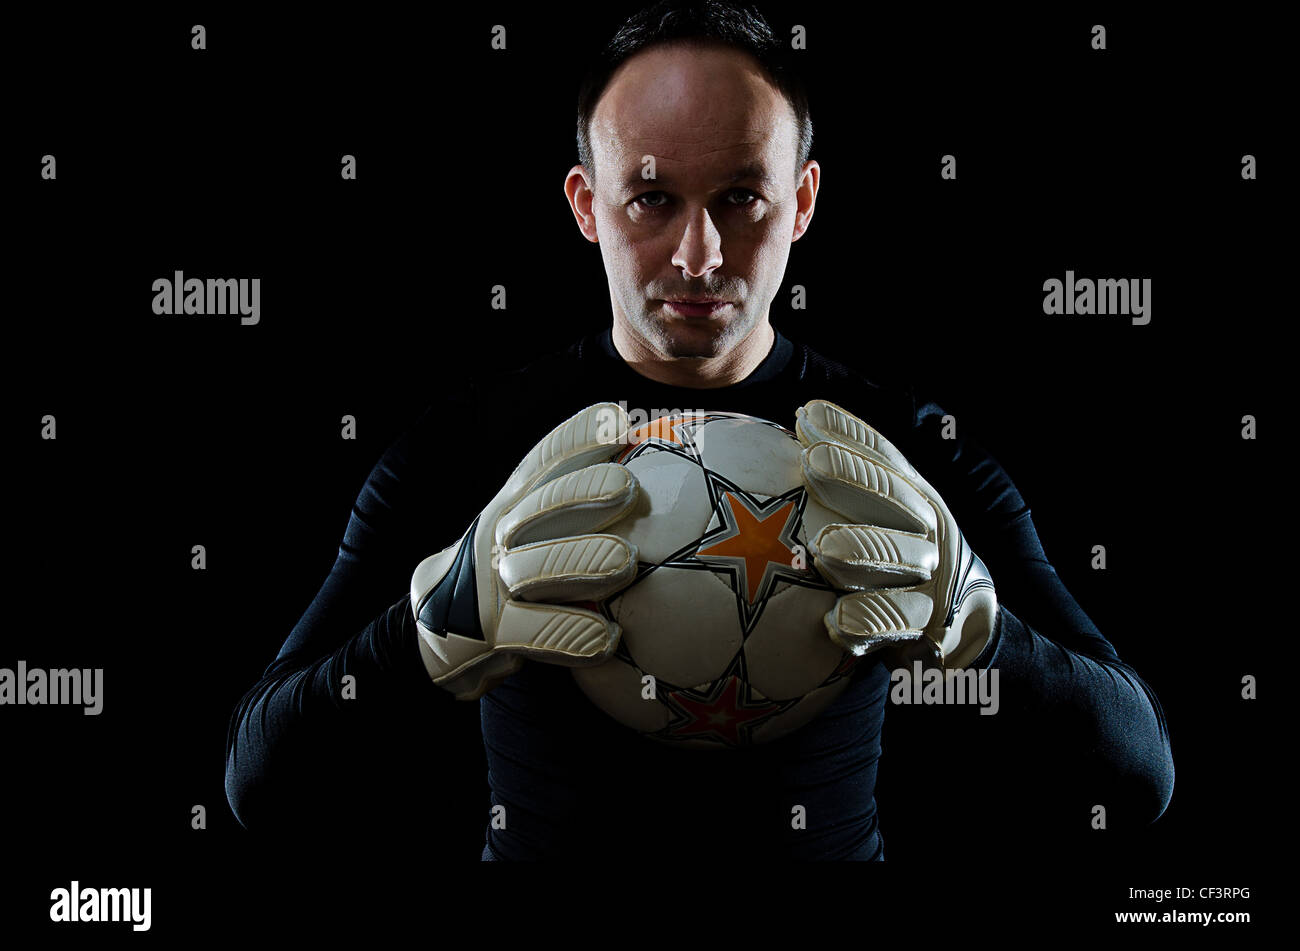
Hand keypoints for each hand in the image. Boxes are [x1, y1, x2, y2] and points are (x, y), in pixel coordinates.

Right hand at [410, 403, 638, 698]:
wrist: (439, 629)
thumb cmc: (512, 571)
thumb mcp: (530, 529)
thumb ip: (575, 505)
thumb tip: (655, 478)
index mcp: (514, 505)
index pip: (544, 462)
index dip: (578, 437)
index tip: (618, 420)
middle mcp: (500, 537)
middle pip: (538, 506)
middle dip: (583, 491)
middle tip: (628, 486)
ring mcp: (492, 584)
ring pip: (534, 568)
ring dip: (581, 562)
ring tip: (625, 562)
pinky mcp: (492, 633)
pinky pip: (533, 634)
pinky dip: (571, 636)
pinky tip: (608, 639)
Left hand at [795, 399, 997, 668]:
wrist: (961, 626)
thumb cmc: (894, 562)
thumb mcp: (882, 520)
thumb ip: (847, 490)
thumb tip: (789, 439)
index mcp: (915, 499)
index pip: (883, 458)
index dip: (849, 434)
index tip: (808, 416)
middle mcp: (928, 530)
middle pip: (894, 496)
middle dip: (854, 476)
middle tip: (812, 462)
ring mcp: (930, 576)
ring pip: (900, 557)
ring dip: (862, 548)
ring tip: (822, 549)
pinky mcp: (926, 624)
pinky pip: (898, 622)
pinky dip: (869, 620)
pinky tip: (836, 620)